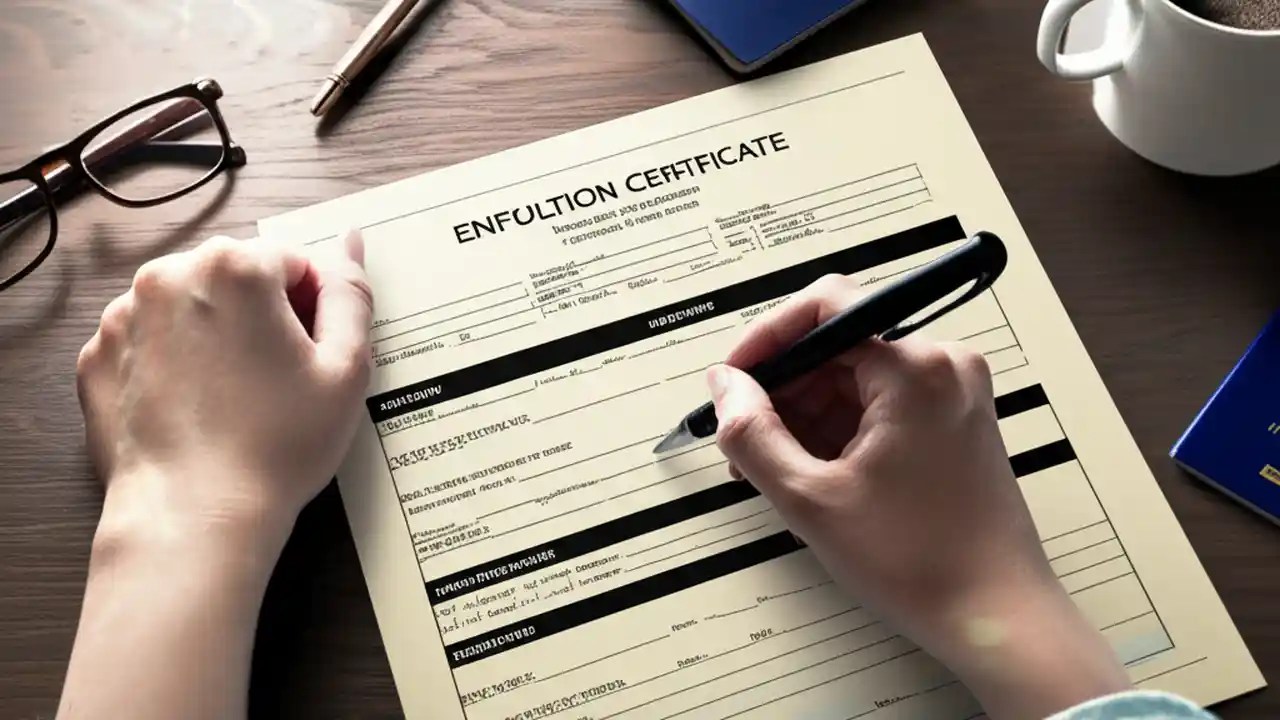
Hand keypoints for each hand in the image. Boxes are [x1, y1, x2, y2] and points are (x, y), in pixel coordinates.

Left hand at [76, 230, 372, 546]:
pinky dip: (175, 362)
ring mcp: (124, 316)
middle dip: (262, 316)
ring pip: (192, 305)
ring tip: (236, 399)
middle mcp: (170, 276)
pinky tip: (199, 407)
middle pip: (238, 277)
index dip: (314, 311)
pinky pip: (152, 340)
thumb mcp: (346, 368)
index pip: (295, 262)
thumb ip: (352, 295)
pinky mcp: (99, 356)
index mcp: (234, 267)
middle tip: (278, 382)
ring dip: (217, 335)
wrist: (193, 515)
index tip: (311, 357)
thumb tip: (349, 246)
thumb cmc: (273, 448)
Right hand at [708, 274, 1127, 718]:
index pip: (825, 305)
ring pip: (857, 372)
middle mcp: (943, 366)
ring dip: (809, 409)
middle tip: (748, 435)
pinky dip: (842, 424)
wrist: (995, 613)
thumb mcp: (810, 499)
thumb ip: (751, 434)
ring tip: (782, 466)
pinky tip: (818, 469)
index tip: (736, 377)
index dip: (766, 337)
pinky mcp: (954, 416)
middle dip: (785, 385)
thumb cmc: (924, 563)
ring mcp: (953, 390)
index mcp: (916, 370)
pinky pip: (882, 398)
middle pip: (838, 341)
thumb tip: (725, 389)